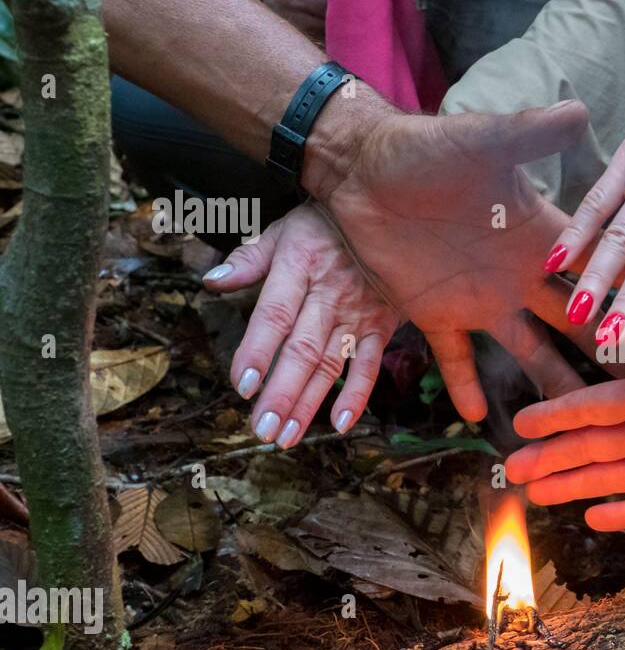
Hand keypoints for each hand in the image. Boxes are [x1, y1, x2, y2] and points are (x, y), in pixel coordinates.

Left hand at [202, 204, 399, 446]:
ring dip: (309, 403)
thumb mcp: (283, 230)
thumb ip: (248, 259)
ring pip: (330, 364)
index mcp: (299, 266)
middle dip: (281, 394)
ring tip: (285, 435)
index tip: (241, 385)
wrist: (388, 214)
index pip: (274, 315)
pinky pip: (370, 363)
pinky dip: (357, 394)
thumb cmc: (325, 224)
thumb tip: (211, 281)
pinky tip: (340, 422)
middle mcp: (329, 294)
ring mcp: (358, 313)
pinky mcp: (382, 325)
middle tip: (261, 429)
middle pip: (302, 350)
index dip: (258, 350)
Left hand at [308, 96, 624, 420]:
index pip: (605, 268)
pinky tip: (486, 421)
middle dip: (617, 352)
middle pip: (581, 322)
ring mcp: (482, 298)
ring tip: (586, 426)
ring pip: (531, 352)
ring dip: (556, 386)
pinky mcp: (438, 312)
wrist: (363, 165)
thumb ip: (531, 133)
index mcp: (540, 235)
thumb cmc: (426, 148)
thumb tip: (581, 110)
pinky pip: (457, 359)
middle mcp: (521, 273)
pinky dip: (467, 387)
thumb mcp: (483, 141)